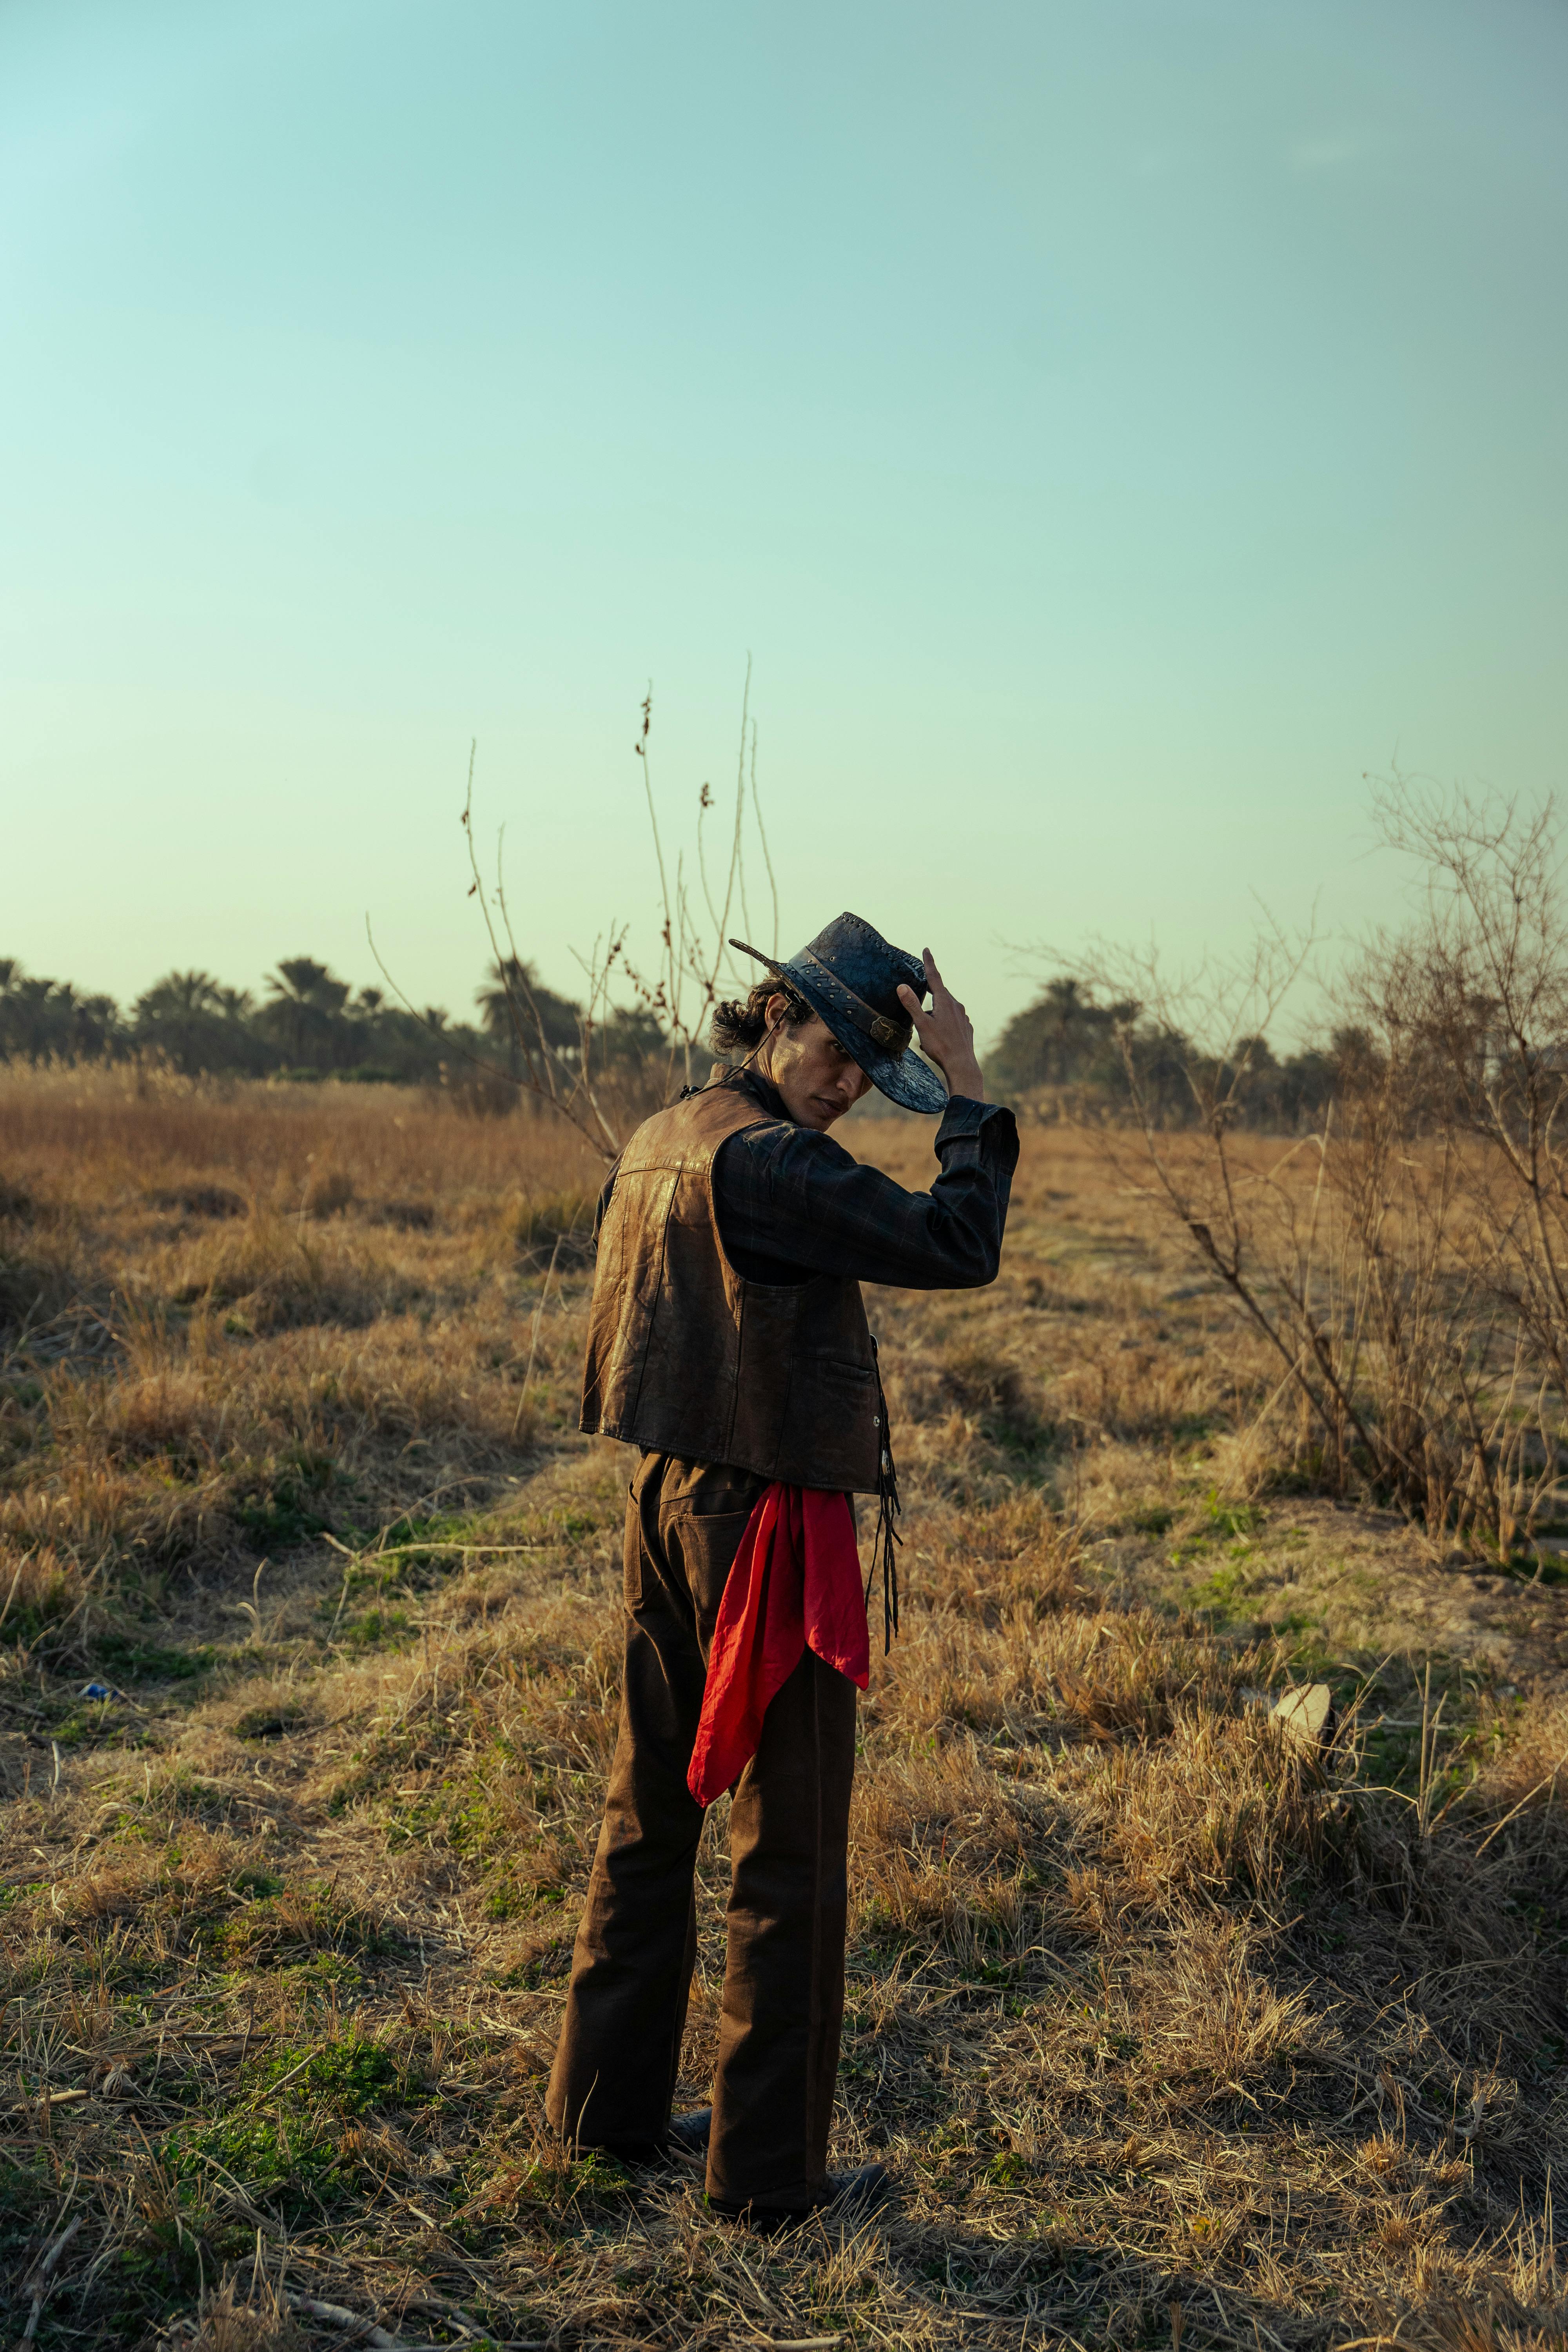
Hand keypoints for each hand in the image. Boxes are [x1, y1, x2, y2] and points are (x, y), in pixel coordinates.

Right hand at [897, 950, 984, 1100]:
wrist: (962, 1065)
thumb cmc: (941, 1045)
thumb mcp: (922, 1024)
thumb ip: (912, 1005)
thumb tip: (902, 986)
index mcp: (945, 1002)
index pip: (934, 977)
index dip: (929, 963)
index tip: (927, 950)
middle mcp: (956, 1006)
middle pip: (940, 992)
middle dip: (930, 990)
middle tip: (922, 988)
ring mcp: (963, 1017)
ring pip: (946, 1007)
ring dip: (935, 1009)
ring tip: (926, 1024)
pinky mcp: (966, 1027)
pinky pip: (952, 1019)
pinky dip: (943, 1021)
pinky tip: (939, 1034)